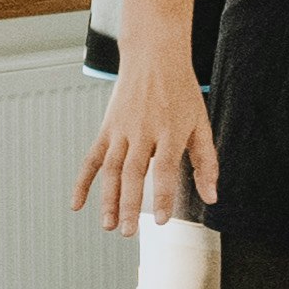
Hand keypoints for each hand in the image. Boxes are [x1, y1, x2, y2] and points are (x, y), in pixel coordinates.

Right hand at [70, 62, 215, 238]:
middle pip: (133, 173)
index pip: (165, 170)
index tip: (163, 221)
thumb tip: (212, 196)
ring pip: (111, 170)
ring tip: (108, 224)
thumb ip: (206, 161)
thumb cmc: (180, 91)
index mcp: (169, 131)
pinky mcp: (107, 128)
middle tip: (127, 232)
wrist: (153, 57)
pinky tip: (77, 203)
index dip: (164, 197)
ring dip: (108, 199)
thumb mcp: (200, 123)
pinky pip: (92, 158)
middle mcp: (143, 131)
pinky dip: (83, 181)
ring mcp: (121, 130)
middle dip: (129, 205)